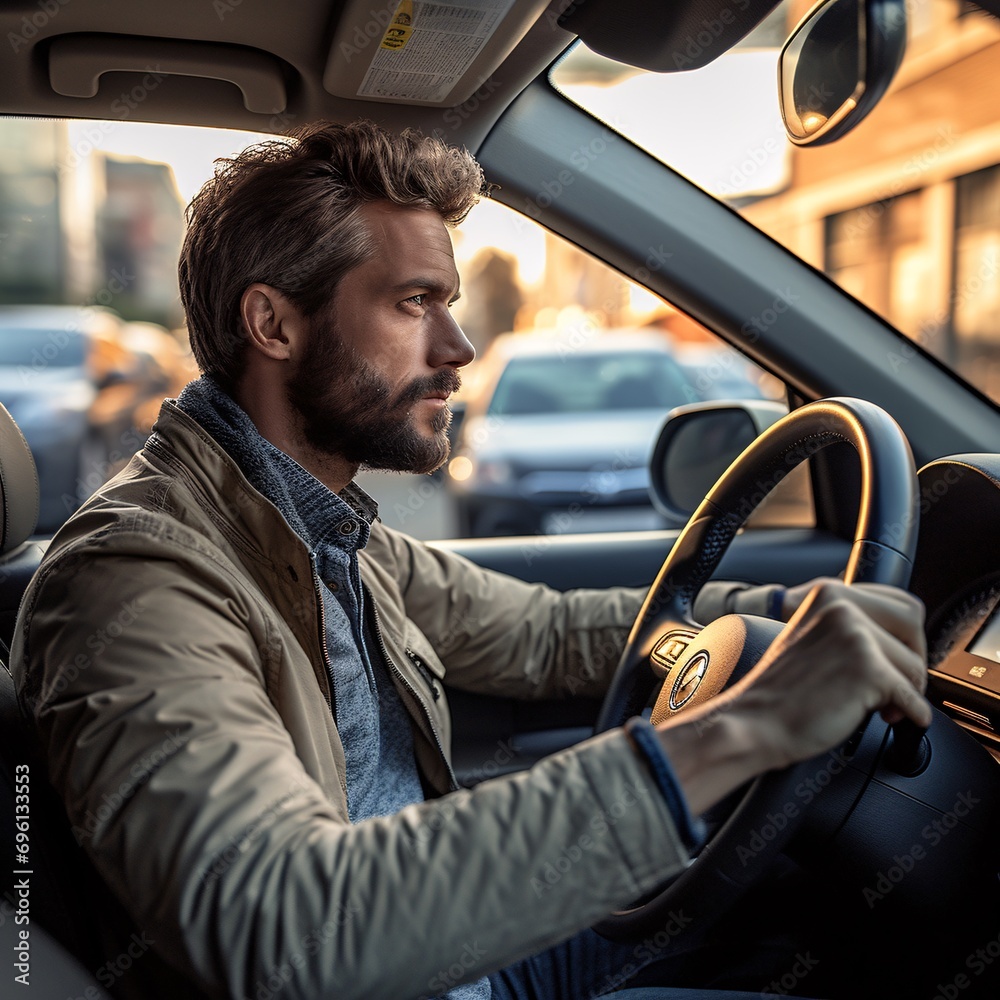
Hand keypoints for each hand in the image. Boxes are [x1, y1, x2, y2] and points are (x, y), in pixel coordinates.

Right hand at [656, 579, 930, 815]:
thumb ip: (848, 627)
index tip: (897, 658)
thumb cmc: (778, 692)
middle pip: (914, 629)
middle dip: (913, 661)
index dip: (906, 636)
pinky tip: (887, 717)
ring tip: (874, 705)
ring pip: (915, 667)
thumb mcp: (812, 637)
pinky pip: (913, 698)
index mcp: (827, 594)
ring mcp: (855, 635)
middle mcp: (841, 606)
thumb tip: (903, 641)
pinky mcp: (868, 669)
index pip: (899, 603)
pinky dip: (910, 716)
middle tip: (897, 685)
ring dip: (904, 694)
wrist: (752, 722)